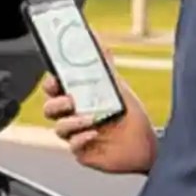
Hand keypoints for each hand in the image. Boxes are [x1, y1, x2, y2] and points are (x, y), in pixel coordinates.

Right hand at [41, 47, 157, 173]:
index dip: (50, 84)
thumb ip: (106, 67)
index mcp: (77, 98)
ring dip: (72, 122)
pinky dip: (81, 138)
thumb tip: (100, 44)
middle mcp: (73, 117)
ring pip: (59, 128)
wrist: (145, 144)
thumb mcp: (118, 87)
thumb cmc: (129, 116)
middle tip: (71, 100)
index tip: (56, 80)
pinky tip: (94, 134)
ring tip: (91, 118)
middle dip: (56, 103)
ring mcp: (76, 135)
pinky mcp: (82, 151)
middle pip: (49, 109)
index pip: (53, 89)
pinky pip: (73, 146)